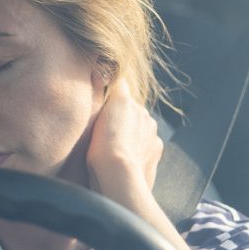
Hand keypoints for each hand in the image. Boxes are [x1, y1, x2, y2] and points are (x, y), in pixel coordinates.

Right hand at [86, 77, 162, 192]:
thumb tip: (98, 72)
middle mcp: (142, 111)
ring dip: (132, 133)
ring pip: (141, 125)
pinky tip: (128, 159)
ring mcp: (152, 130)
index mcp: (124, 100)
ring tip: (116, 149)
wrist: (119, 177)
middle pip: (131, 108)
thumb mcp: (91, 118)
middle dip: (122, 117)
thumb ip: (97, 94)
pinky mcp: (157, 147)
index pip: (120, 86)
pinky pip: (148, 143)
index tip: (103, 102)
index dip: (111, 93)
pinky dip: (140, 148)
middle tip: (105, 133)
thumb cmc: (99, 148)